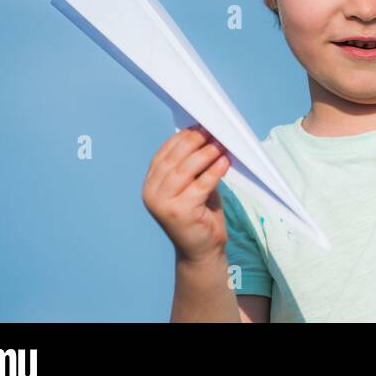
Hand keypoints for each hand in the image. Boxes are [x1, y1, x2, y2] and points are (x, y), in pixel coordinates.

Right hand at [141, 125, 231, 264]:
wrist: (201, 251)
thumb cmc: (200, 215)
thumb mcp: (192, 186)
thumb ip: (193, 166)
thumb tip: (205, 136)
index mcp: (151, 184)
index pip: (164, 153)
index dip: (183, 137)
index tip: (201, 125)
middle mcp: (151, 193)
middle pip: (175, 159)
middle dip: (196, 141)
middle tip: (214, 130)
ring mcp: (163, 203)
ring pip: (186, 169)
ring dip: (206, 153)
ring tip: (222, 143)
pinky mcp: (180, 212)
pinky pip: (200, 185)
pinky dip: (214, 171)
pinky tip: (225, 162)